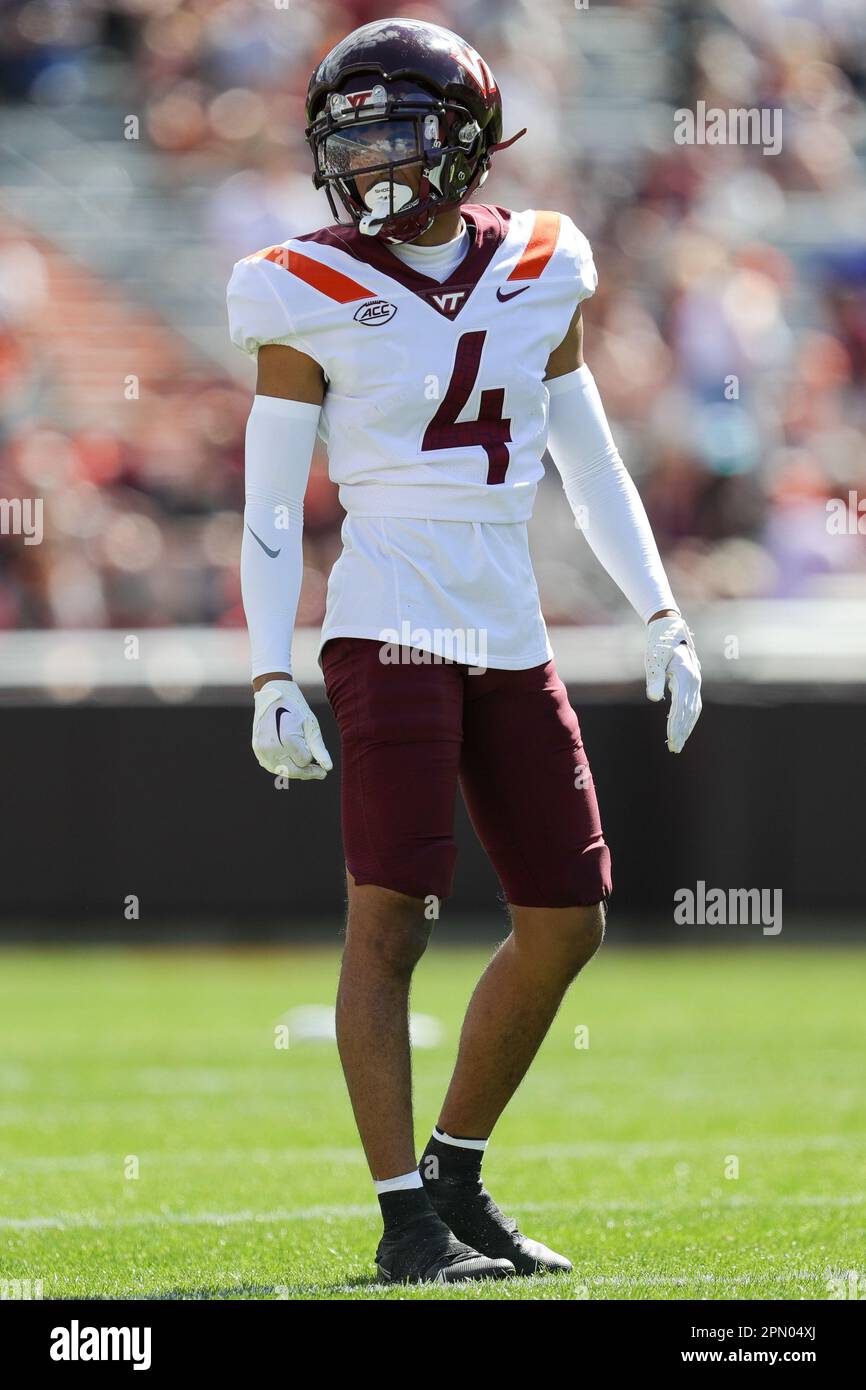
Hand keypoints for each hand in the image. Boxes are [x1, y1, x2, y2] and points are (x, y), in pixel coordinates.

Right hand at [252, 679, 332, 778]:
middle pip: (293, 770)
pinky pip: (272, 766)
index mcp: (287, 739)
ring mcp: (262, 750)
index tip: (317, 752)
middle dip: (307, 772)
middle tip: (320, 771)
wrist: (274, 693)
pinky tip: (291, 758)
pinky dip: (283, 765)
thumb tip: (328, 768)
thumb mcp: (311, 726)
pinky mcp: (257, 750)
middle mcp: (271, 747)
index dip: (312, 757)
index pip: (304, 761)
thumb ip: (319, 749)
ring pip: (282, 771)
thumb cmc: (296, 708)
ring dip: (295, 769)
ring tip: (305, 761)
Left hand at [645, 614, 701, 753]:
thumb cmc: (659, 643)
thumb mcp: (654, 659)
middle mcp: (694, 680)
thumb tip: (654, 699)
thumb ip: (654, 678)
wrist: (670, 628)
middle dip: (682, 732)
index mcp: (685, 675)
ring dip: (686, 728)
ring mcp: (695, 682)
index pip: (681, 707)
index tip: (671, 741)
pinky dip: (687, 719)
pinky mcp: (691, 683)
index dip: (676, 725)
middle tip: (674, 750)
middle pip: (689, 712)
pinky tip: (679, 729)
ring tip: (677, 744)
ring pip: (693, 710)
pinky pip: (691, 705)